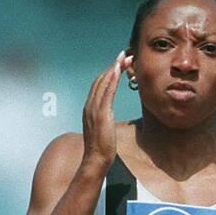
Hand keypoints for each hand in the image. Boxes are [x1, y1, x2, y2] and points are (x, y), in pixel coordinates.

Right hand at [82, 52, 133, 171]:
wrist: (96, 159)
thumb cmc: (101, 149)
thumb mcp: (102, 129)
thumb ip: (103, 119)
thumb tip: (107, 115)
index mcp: (89, 108)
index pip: (99, 84)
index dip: (110, 72)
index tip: (120, 63)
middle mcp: (89, 105)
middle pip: (101, 79)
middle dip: (113, 65)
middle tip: (125, 55)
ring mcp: (94, 108)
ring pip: (104, 82)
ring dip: (115, 67)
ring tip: (125, 57)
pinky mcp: (101, 113)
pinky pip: (107, 91)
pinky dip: (112, 78)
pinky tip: (119, 69)